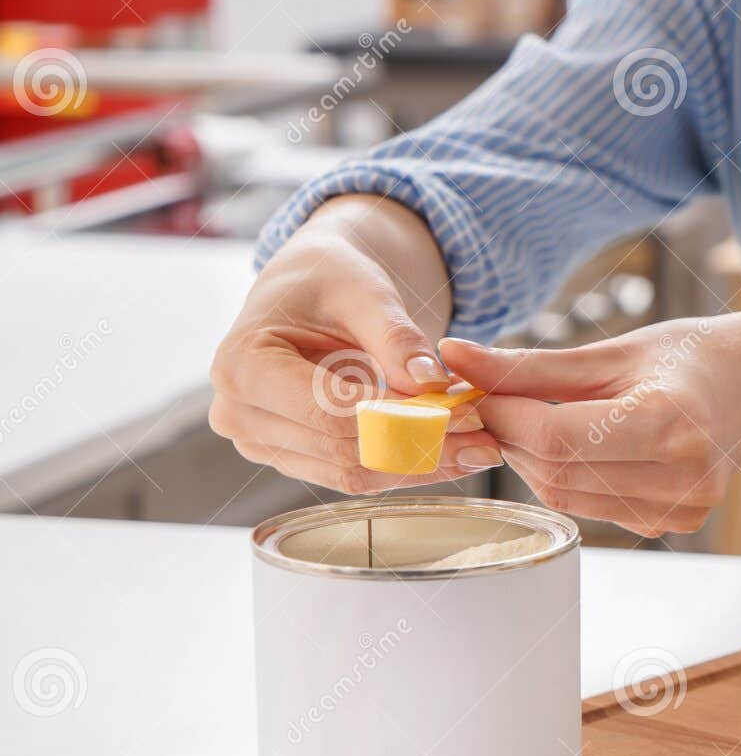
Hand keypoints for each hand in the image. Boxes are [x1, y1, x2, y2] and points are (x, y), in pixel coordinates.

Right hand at [209, 197, 504, 493]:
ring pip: (352, 474)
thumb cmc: (328, 280)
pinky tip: (453, 452)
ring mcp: (261, 444)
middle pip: (341, 451)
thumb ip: (397, 338)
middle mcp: (239, 414)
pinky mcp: (292, 458)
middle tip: (486, 438)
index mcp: (243, 366)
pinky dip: (406, 465)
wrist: (309, 288)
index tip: (464, 414)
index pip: (328, 413)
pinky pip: (355, 475)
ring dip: (420, 465)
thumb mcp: (364, 292)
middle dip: (420, 446)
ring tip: (479, 447)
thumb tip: (433, 385)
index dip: (400, 419)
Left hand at [440, 316, 740, 537]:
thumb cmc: (687, 357)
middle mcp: (684, 475)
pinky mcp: (675, 525)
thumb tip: (453, 356)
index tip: (479, 391)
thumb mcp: (610, 351)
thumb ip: (530, 366)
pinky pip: (595, 510)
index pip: (557, 437)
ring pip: (569, 499)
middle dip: (512, 440)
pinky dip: (571, 480)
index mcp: (672, 422)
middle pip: (558, 474)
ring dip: (536, 463)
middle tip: (496, 404)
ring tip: (537, 421)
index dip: (505, 417)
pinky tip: (580, 447)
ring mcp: (683, 508)